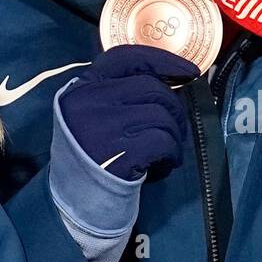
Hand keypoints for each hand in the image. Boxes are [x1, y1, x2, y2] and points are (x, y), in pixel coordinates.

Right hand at [57, 44, 199, 180]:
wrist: (73, 204)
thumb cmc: (89, 156)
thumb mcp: (89, 115)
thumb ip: (115, 93)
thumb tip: (169, 79)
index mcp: (81, 88)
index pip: (126, 57)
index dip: (162, 60)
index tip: (188, 71)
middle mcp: (89, 102)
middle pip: (152, 88)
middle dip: (174, 108)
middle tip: (175, 128)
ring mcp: (103, 128)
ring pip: (162, 115)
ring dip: (174, 135)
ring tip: (166, 152)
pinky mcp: (120, 155)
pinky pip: (164, 142)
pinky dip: (171, 154)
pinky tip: (162, 165)